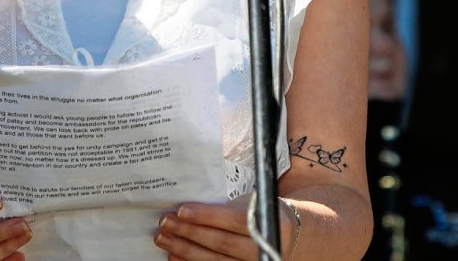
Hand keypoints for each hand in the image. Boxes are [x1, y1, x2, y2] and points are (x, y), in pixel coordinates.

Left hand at [154, 198, 297, 259]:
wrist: (293, 236)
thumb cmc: (263, 212)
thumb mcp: (252, 202)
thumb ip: (226, 205)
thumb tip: (188, 202)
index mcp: (264, 223)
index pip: (230, 221)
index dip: (206, 216)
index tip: (181, 209)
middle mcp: (260, 249)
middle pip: (219, 243)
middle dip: (189, 233)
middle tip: (164, 223)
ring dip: (185, 251)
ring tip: (164, 240)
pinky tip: (175, 259)